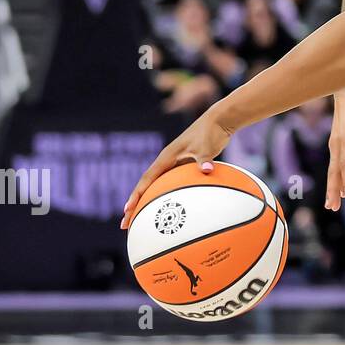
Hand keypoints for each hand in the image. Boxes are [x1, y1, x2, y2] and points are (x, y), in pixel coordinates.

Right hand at [120, 108, 233, 227]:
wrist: (219, 121)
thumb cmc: (211, 132)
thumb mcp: (206, 147)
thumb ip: (204, 159)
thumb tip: (207, 170)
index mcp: (167, 157)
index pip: (147, 179)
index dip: (136, 195)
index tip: (127, 210)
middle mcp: (168, 161)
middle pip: (147, 186)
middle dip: (134, 204)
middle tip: (125, 224)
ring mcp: (175, 163)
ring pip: (157, 186)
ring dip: (147, 201)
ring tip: (139, 221)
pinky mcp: (185, 164)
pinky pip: (171, 184)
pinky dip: (166, 195)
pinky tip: (169, 208)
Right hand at [326, 85, 344, 210]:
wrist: (344, 94)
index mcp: (344, 140)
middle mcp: (335, 145)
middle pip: (333, 172)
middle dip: (333, 190)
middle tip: (332, 207)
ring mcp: (333, 145)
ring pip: (331, 170)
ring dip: (331, 187)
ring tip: (331, 204)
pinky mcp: (334, 145)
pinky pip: (333, 165)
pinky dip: (333, 178)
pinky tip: (334, 188)